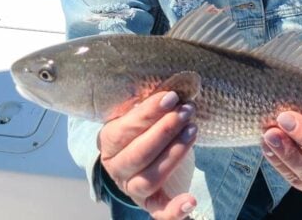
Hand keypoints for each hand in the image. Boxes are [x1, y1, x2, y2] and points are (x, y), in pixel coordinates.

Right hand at [98, 91, 197, 218]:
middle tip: (186, 112)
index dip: (148, 113)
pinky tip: (191, 201)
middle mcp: (116, 167)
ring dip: (174, 153)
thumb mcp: (140, 116)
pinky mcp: (149, 204)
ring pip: (149, 178)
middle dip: (165, 130)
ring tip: (193, 131)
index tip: (172, 97)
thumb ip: (148, 107)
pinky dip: (175, 209)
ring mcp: (131, 188)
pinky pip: (159, 212)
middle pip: (138, 154)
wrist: (142, 160)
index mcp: (108, 142)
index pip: (124, 129)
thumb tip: (169, 94)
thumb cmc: (143, 130)